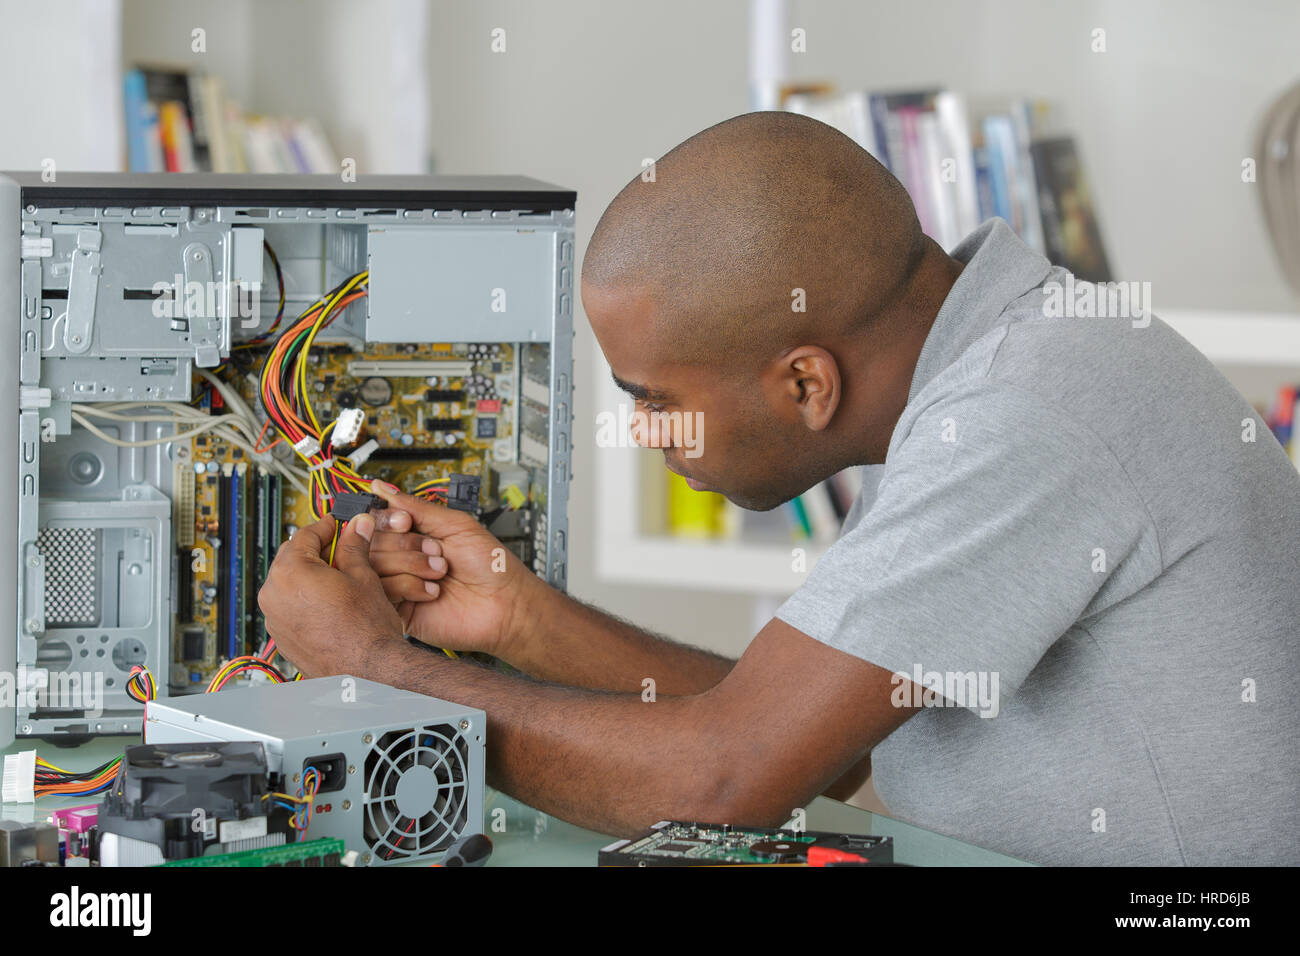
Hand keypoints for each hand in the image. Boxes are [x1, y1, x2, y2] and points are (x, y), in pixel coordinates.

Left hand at [257, 512, 404, 678]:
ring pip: (289, 583)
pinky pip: (289, 607)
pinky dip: (305, 599)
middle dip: (316, 551)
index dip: (326, 527)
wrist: (367, 670)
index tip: (338, 525)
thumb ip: (354, 546)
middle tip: (341, 549)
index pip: (304, 535)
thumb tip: (357, 526)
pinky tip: (330, 602)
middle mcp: (273, 595)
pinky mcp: (281, 637)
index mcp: (290, 572)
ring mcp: (274, 618)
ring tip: (339, 578)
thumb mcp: (363, 576)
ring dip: (310, 575)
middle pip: (291, 557)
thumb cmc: (365, 630)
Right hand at [365, 479, 543, 661]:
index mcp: (415, 536)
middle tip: (436, 552)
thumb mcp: (456, 525)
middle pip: (372, 543)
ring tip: (440, 573)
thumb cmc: (491, 565)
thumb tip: (382, 487)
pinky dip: (410, 587)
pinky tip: (433, 592)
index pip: (377, 521)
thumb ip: (417, 508)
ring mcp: (401, 584)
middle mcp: (404, 558)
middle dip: (406, 545)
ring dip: (412, 566)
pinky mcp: (400, 610)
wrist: (506, 603)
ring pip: (375, 566)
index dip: (388, 520)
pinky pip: (384, 592)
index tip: (407, 523)